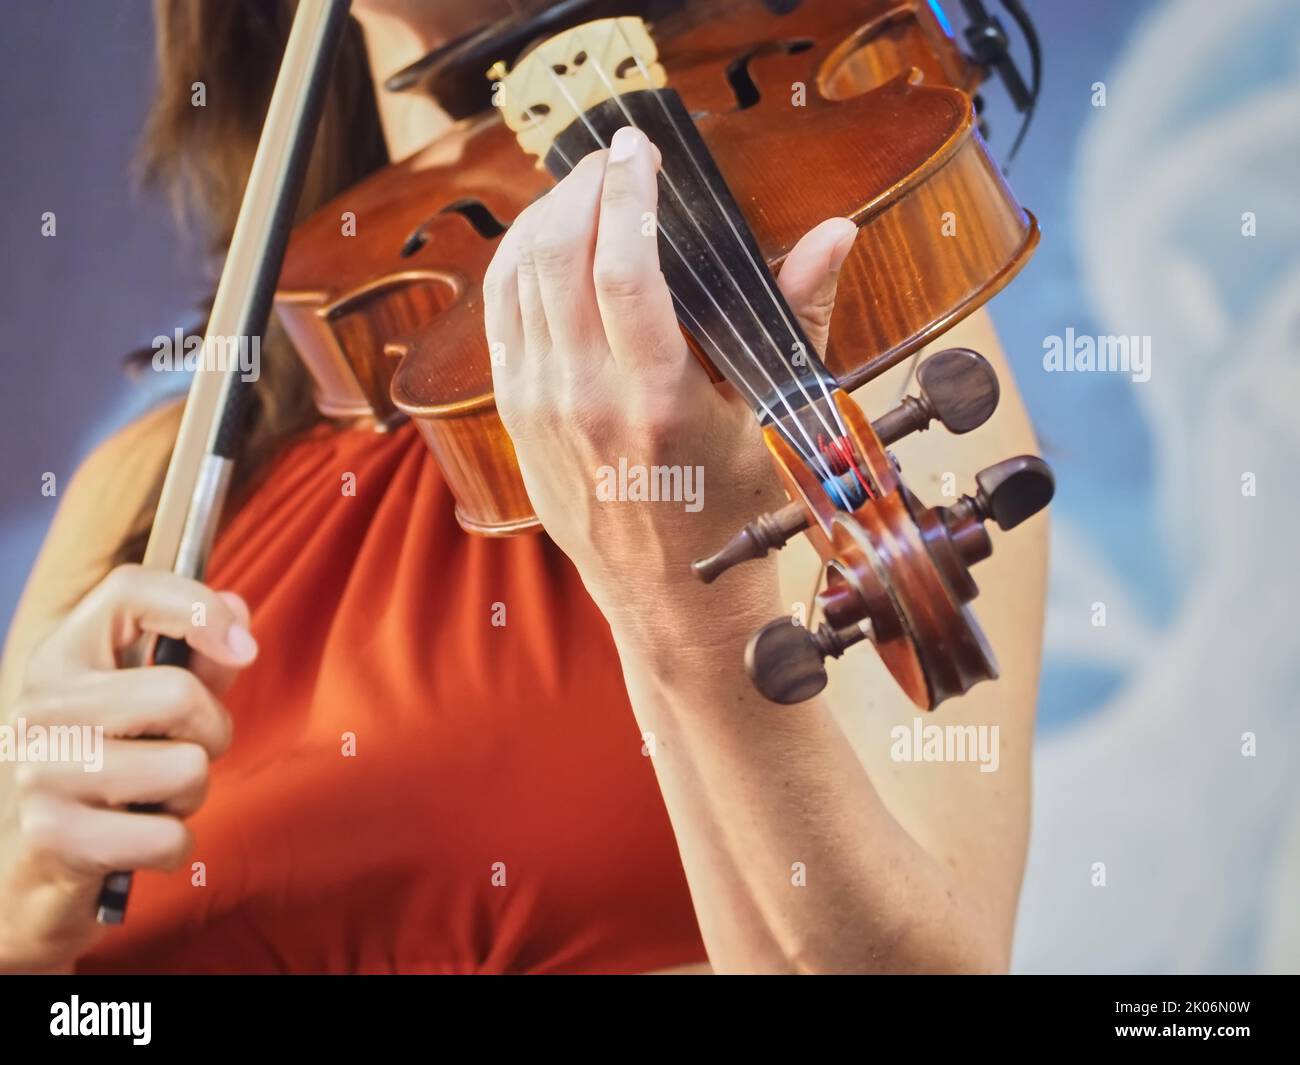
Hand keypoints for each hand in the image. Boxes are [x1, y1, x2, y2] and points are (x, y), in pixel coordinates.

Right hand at [0, 565, 255, 972]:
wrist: (28, 872)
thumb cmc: (105, 772)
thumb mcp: (145, 705)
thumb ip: (196, 658)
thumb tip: (236, 613)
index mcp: (63, 656)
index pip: (129, 589)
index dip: (198, 607)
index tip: (241, 648)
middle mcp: (42, 705)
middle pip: (178, 693)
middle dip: (211, 733)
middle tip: (183, 752)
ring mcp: (41, 770)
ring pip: (186, 768)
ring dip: (191, 794)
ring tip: (152, 798)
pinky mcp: (53, 837)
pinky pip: (170, 837)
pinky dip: (173, 846)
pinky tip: (136, 840)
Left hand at [483, 125, 856, 653]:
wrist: (668, 598)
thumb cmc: (730, 513)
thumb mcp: (771, 421)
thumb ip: (794, 317)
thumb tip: (834, 233)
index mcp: (658, 399)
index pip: (624, 266)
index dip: (628, 191)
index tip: (640, 148)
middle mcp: (585, 399)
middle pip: (559, 256)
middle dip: (582, 188)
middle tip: (613, 160)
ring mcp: (540, 408)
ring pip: (517, 277)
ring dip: (546, 217)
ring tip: (583, 190)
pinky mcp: (516, 416)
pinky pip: (501, 315)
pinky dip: (518, 262)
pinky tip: (549, 242)